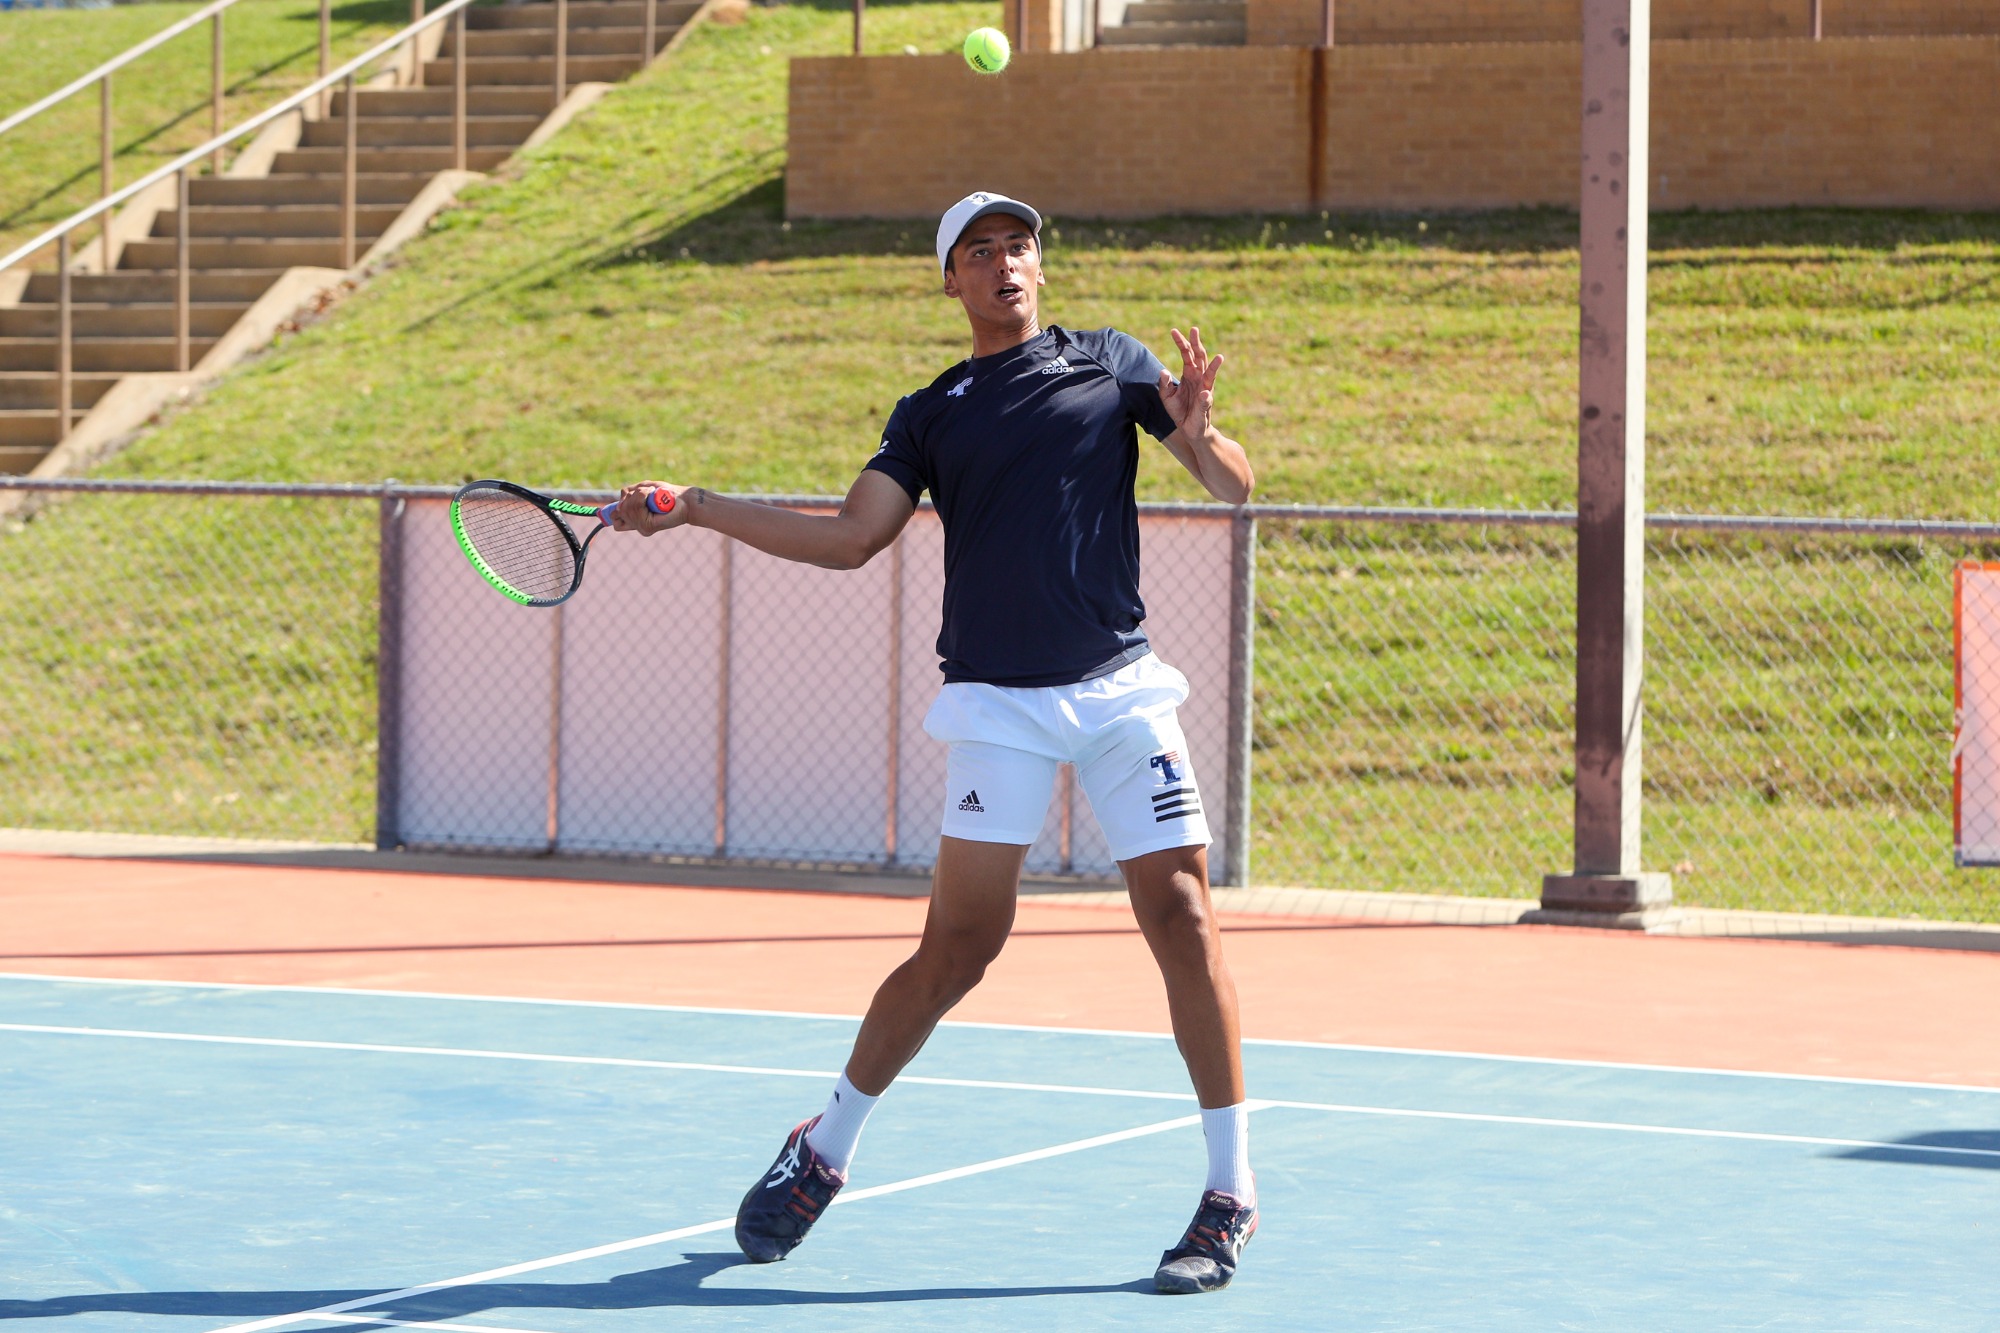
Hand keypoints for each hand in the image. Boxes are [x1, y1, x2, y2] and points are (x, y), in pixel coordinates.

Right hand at [611, 480, 691, 534]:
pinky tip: (653, 496)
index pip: (614, 520)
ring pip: (626, 507)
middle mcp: (637, 526)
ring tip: (652, 494)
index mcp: (635, 519)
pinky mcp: (649, 526)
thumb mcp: (644, 489)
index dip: (615, 510)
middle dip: (630, 497)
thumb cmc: (666, 494)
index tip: (625, 501)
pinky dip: (643, 496)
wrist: (685, 500)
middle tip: (647, 494)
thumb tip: (619, 504)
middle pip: (618, 510)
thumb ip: (629, 494)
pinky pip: (635, 506)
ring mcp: (642, 527)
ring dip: (639, 494)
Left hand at [1157, 326, 1224, 440]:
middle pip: (1199, 357)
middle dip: (1196, 344)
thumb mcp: (1166, 396)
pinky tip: (1204, 393)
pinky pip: (1206, 399)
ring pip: (1210, 374)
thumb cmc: (1179, 411)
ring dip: (1214, 366)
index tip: (1174, 331)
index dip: (1181, 342)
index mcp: (1189, 374)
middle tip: (1193, 329)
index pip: (1186, 354)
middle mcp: (1198, 378)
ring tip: (1220, 357)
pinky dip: (1205, 396)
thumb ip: (1164, 384)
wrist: (1189, 429)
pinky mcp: (1205, 404)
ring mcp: (1204, 389)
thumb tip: (1162, 371)